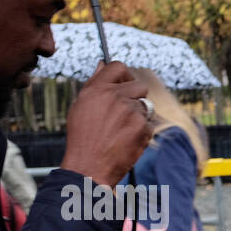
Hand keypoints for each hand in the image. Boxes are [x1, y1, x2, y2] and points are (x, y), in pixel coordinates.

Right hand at [60, 61, 150, 187]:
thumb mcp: (81, 106)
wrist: (90, 165)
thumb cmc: (83, 136)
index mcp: (98, 89)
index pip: (118, 66)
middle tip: (126, 111)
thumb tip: (102, 65)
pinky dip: (141, 132)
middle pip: (139, 86)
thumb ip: (95, 83)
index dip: (125, 74)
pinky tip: (126, 141)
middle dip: (136, 97)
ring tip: (121, 130)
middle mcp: (116, 96)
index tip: (125, 83)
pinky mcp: (143, 128)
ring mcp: (131, 112)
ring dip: (138, 116)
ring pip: (145, 107)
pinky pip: (148, 124)